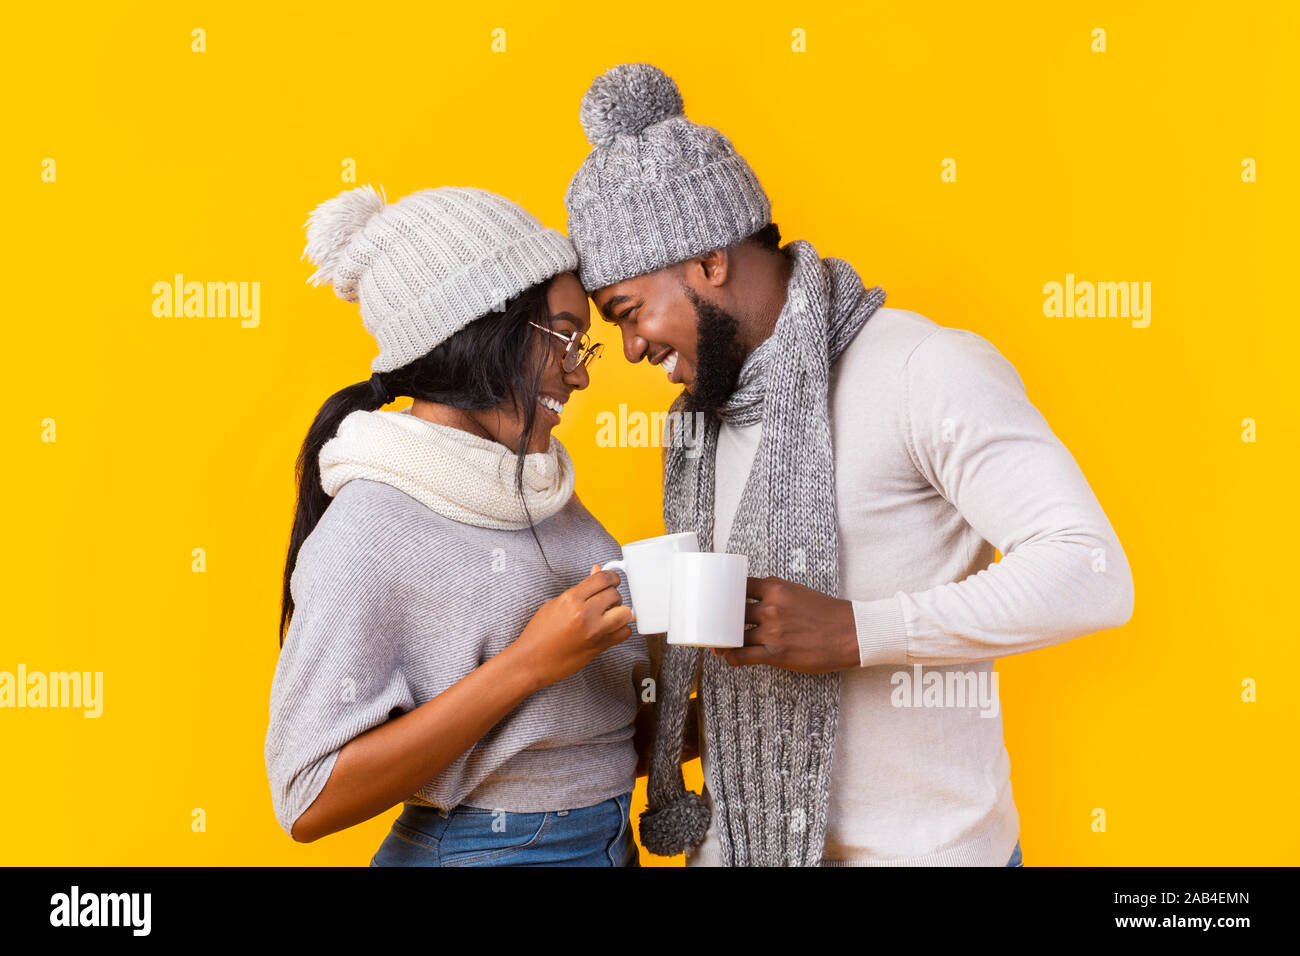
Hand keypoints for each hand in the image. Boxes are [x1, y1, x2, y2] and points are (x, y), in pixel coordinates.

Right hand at [511, 565, 633, 689]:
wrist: (532, 660)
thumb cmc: (540, 632)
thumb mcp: (556, 603)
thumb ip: (581, 588)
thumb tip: (597, 571)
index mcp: (571, 599)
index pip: (603, 578)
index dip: (611, 577)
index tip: (611, 580)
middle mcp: (585, 613)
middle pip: (615, 594)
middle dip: (612, 595)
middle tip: (604, 601)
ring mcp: (594, 631)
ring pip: (625, 613)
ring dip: (619, 612)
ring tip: (608, 614)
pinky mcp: (600, 646)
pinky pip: (624, 633)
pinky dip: (621, 629)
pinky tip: (610, 629)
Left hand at [712, 576, 857, 672]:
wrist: (851, 633)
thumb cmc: (826, 613)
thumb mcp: (797, 592)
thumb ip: (774, 593)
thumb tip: (751, 599)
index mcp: (776, 588)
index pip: (738, 586)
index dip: (725, 594)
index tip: (718, 600)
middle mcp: (771, 608)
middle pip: (732, 611)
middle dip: (721, 617)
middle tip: (714, 623)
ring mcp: (773, 631)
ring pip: (735, 635)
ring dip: (724, 640)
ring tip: (719, 642)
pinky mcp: (776, 654)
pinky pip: (742, 656)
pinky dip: (731, 657)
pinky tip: (728, 656)